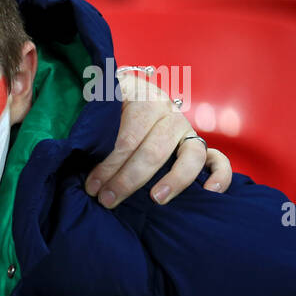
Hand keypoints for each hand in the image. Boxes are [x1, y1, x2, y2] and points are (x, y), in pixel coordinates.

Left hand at [86, 72, 232, 207]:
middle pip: (153, 150)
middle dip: (128, 179)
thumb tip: (75, 147)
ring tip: (156, 199)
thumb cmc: (110, 110)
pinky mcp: (200, 146)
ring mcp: (187, 130)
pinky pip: (218, 160)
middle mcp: (169, 114)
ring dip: (174, 179)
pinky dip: (219, 175)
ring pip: (190, 156)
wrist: (133, 95)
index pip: (127, 138)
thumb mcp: (100, 106)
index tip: (92, 187)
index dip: (109, 165)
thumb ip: (92, 123)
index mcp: (143, 101)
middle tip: (108, 200)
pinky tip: (208, 192)